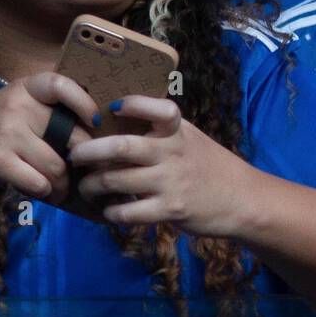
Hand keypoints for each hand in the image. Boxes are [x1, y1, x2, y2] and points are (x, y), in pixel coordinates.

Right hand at [0, 72, 99, 204]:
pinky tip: (37, 192)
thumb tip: (89, 134)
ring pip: (55, 165)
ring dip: (61, 185)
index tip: (93, 122)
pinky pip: (37, 181)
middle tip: (75, 175)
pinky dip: (42, 192)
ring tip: (56, 190)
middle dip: (78, 161)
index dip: (83, 102)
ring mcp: (6, 130)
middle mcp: (16, 104)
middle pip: (68, 135)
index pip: (60, 84)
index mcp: (22, 89)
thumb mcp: (12, 113)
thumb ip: (42, 115)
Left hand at [68, 95, 256, 238]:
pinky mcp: (171, 210)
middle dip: (89, 151)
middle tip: (74, 154)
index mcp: (178, 130)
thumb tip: (114, 118)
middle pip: (122, 147)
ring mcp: (171, 182)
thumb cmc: (208, 165)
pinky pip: (129, 212)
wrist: (242, 199)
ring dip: (92, 185)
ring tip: (85, 186)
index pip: (159, 108)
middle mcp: (173, 152)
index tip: (112, 107)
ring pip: (117, 181)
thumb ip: (160, 129)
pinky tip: (109, 210)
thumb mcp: (189, 137)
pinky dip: (112, 212)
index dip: (133, 104)